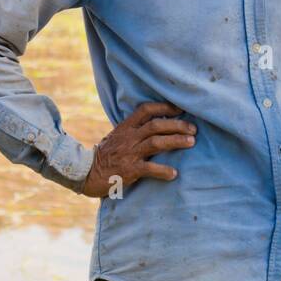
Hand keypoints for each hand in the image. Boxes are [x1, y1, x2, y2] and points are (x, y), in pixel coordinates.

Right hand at [81, 101, 196, 197]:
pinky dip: (163, 170)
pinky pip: (149, 168)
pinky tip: (173, 173)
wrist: (87, 173)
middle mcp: (128, 137)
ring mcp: (128, 153)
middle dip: (177, 125)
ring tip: (191, 142)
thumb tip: (158, 125)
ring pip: (156, 142)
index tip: (180, 109)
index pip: (146, 110)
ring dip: (176, 141)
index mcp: (125, 127)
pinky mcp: (129, 170)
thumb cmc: (106, 155)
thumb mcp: (117, 136)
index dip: (164, 107)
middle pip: (156, 125)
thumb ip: (134, 130)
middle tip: (193, 129)